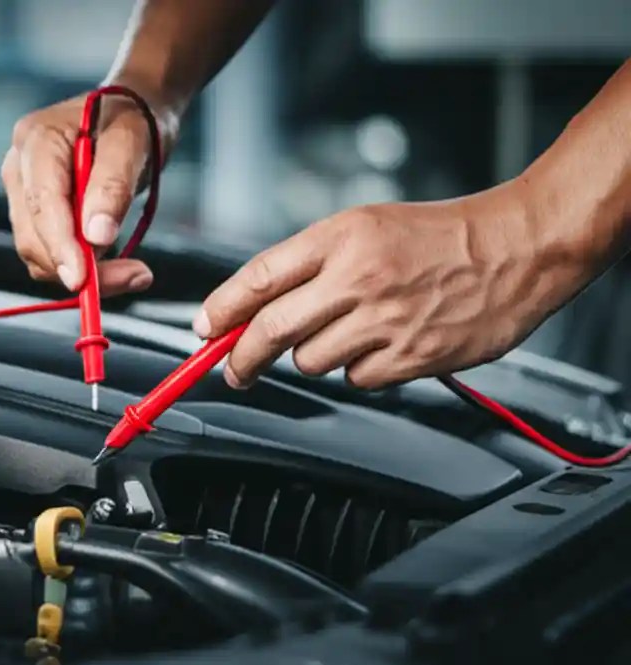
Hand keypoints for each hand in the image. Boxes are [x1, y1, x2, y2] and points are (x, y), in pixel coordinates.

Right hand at [2, 93, 174, 295]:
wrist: (132, 110)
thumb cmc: (133, 118)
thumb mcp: (133, 142)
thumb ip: (113, 186)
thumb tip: (96, 236)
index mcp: (37, 139)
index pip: (42, 202)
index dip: (60, 245)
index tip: (82, 278)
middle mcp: (20, 166)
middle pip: (33, 234)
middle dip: (77, 265)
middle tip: (136, 275)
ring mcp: (23, 191)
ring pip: (38, 251)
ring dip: (83, 271)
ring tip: (134, 271)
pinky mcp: (36, 212)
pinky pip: (49, 253)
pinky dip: (81, 267)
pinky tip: (116, 264)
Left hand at [195, 189, 594, 388]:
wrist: (517, 248)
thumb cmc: (438, 236)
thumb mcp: (363, 227)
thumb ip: (307, 265)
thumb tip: (251, 308)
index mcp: (340, 238)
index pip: (259, 277)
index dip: (221, 309)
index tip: (204, 329)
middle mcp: (358, 278)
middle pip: (272, 330)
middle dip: (240, 357)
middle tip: (232, 368)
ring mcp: (384, 320)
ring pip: (310, 360)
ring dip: (313, 356)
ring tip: (348, 332)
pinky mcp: (411, 356)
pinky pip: (356, 379)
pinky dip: (360, 370)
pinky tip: (384, 345)